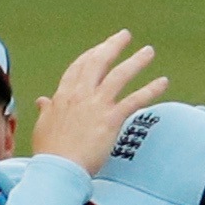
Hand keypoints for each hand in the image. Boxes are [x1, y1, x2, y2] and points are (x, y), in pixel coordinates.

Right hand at [30, 31, 166, 170]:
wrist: (59, 168)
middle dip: (113, 46)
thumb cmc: (50, 152)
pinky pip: (135, 100)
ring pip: (120, 75)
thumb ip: (46, 110)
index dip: (92, 54)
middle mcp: (81, 94)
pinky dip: (150, 90)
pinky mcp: (111, 119)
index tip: (102, 47)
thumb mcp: (43, 126)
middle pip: (99, 62)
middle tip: (125, 36)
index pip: (79, 66)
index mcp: (64, 95)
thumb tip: (41, 101)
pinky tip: (163, 82)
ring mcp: (97, 105)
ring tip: (149, 52)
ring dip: (136, 61)